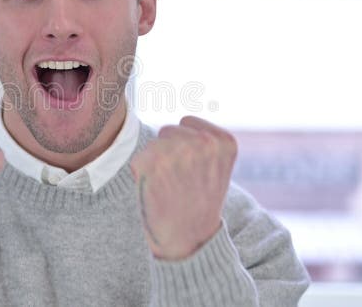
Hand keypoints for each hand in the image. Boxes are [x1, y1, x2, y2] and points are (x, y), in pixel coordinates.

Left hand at [129, 116, 236, 260]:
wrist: (188, 240)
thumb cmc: (199, 203)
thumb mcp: (216, 167)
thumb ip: (204, 140)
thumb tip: (175, 120)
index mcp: (224, 141)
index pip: (188, 122)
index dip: (186, 147)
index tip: (195, 171)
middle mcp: (203, 142)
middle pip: (168, 131)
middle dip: (169, 152)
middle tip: (180, 182)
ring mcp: (177, 150)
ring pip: (152, 144)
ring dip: (154, 163)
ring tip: (169, 186)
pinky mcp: (151, 162)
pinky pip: (138, 158)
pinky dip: (141, 174)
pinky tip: (157, 191)